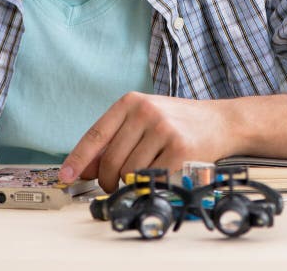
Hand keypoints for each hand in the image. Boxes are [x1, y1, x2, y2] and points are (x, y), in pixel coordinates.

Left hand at [58, 92, 228, 192]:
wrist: (220, 121)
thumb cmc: (177, 123)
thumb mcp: (142, 121)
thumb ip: (113, 141)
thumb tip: (84, 169)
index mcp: (130, 101)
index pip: (95, 135)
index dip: (77, 159)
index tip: (66, 177)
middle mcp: (145, 111)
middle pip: (110, 160)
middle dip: (108, 180)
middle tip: (114, 184)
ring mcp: (164, 129)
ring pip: (129, 173)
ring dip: (131, 183)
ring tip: (143, 174)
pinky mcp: (180, 149)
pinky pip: (152, 179)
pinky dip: (151, 184)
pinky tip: (161, 175)